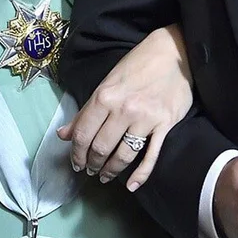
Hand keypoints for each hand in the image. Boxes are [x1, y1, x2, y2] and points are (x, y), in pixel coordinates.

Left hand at [58, 25, 192, 189]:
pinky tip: (131, 186)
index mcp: (105, 97)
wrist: (174, 52)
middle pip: (101, 148)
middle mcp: (123, 109)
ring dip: (111, 170)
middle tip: (90, 171)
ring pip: (123, 155)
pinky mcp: (165, 124)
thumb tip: (63, 134)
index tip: (76, 163)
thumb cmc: (138, 65)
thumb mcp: (107, 83)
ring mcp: (146, 119)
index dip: (76, 153)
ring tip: (106, 176)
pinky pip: (151, 155)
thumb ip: (85, 111)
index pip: (83, 134)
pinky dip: (141, 174)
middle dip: (92, 164)